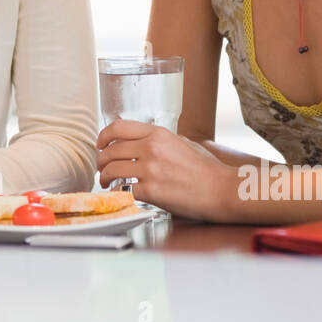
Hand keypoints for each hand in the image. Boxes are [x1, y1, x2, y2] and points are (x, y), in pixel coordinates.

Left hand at [97, 119, 240, 220]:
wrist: (221, 190)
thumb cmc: (206, 169)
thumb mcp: (183, 143)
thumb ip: (160, 140)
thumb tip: (142, 140)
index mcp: (158, 134)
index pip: (118, 127)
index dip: (103, 136)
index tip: (100, 145)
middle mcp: (151, 148)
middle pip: (110, 150)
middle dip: (101, 161)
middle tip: (102, 168)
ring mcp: (150, 170)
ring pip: (112, 170)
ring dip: (104, 178)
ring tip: (107, 182)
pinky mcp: (151, 191)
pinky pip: (124, 190)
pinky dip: (118, 193)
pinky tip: (121, 194)